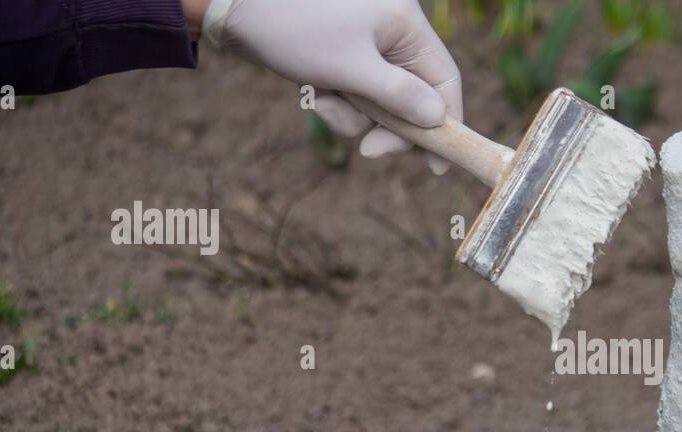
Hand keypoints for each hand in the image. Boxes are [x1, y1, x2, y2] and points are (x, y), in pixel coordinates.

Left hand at [195, 0, 461, 165]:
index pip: (444, 80)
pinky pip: (358, 94)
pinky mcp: (346, 54)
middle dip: (389, 126)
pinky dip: (340, 103)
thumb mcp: (350, 70)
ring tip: (323, 101)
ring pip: (383, 101)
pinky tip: (315, 93)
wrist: (235, 7)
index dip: (446, 124)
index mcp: (405, 23)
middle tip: (369, 151)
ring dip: (355, 115)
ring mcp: (369, 43)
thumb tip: (438, 120)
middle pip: (414, 96)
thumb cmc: (293, 30)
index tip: (435, 166)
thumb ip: (399, 97)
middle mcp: (393, 30)